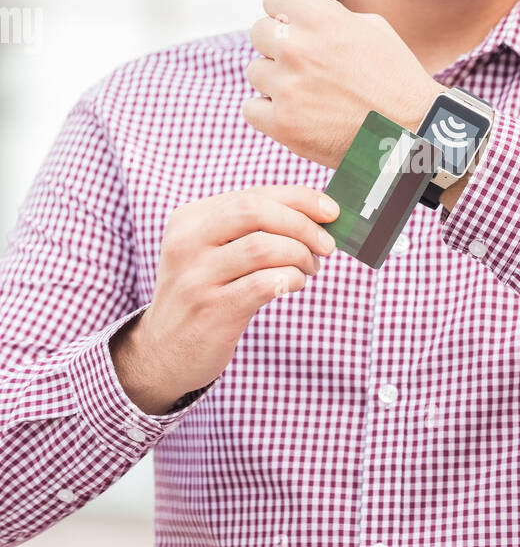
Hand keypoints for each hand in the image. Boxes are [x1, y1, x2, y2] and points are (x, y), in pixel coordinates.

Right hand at [109, 184, 338, 414]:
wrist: (163, 352)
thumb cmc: (203, 295)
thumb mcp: (209, 252)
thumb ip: (249, 229)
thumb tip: (314, 214)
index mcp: (189, 220)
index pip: (252, 194)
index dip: (299, 199)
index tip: (330, 210)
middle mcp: (187, 243)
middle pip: (256, 211)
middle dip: (303, 224)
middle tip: (326, 245)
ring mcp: (197, 277)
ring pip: (263, 247)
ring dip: (300, 255)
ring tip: (309, 268)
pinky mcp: (212, 310)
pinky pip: (264, 284)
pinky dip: (291, 279)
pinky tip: (294, 284)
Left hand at [242, 0, 438, 168]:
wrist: (413, 133)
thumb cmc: (396, 79)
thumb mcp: (372, 28)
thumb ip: (329, 17)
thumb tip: (295, 18)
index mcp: (320, 18)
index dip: (285, 15)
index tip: (296, 30)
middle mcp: (299, 49)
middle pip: (258, 33)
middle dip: (278, 47)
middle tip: (305, 66)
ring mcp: (288, 88)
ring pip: (255, 71)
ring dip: (275, 81)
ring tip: (308, 94)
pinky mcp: (283, 124)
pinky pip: (251, 108)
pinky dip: (269, 113)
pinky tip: (297, 115)